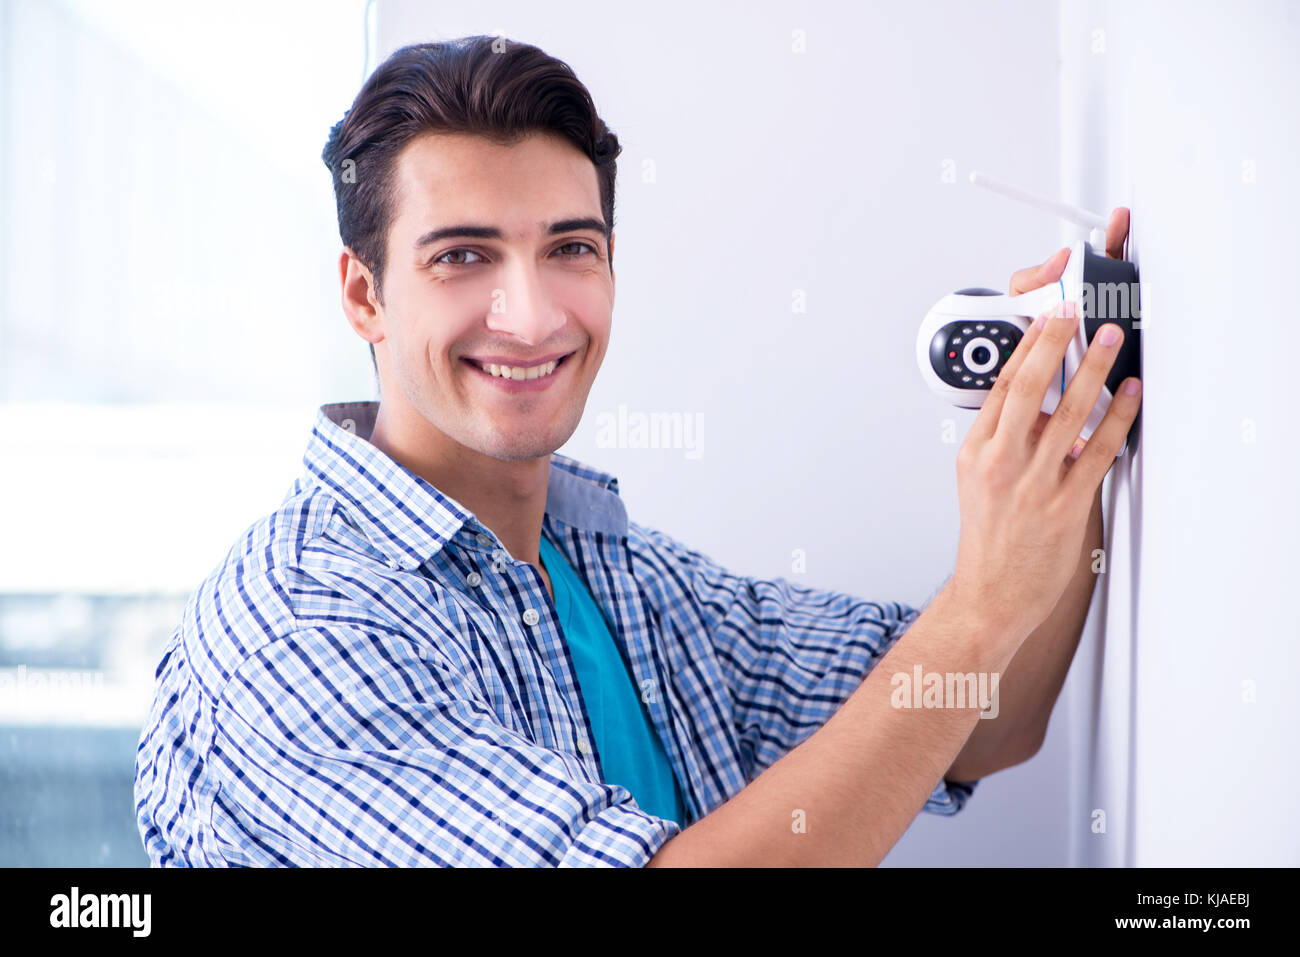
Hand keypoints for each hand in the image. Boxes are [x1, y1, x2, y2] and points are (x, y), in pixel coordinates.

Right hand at [946, 207, 1140, 644]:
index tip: (1042, 318)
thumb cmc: (989, 543)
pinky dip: (1117, 419)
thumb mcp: (980, 483)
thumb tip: (1040, 409)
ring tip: (1111, 339)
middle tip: (1073, 310)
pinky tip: (1130, 397)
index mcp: (976, 453)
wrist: (990, 595)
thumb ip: (1007, 443)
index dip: (1025, 347)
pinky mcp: (1063, 505)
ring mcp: (1033, 483)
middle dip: (1054, 342)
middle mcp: (1001, 463)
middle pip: (1029, 387)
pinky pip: (1096, 451)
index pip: (1002, 387)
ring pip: (1068, 413)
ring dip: (1094, 370)